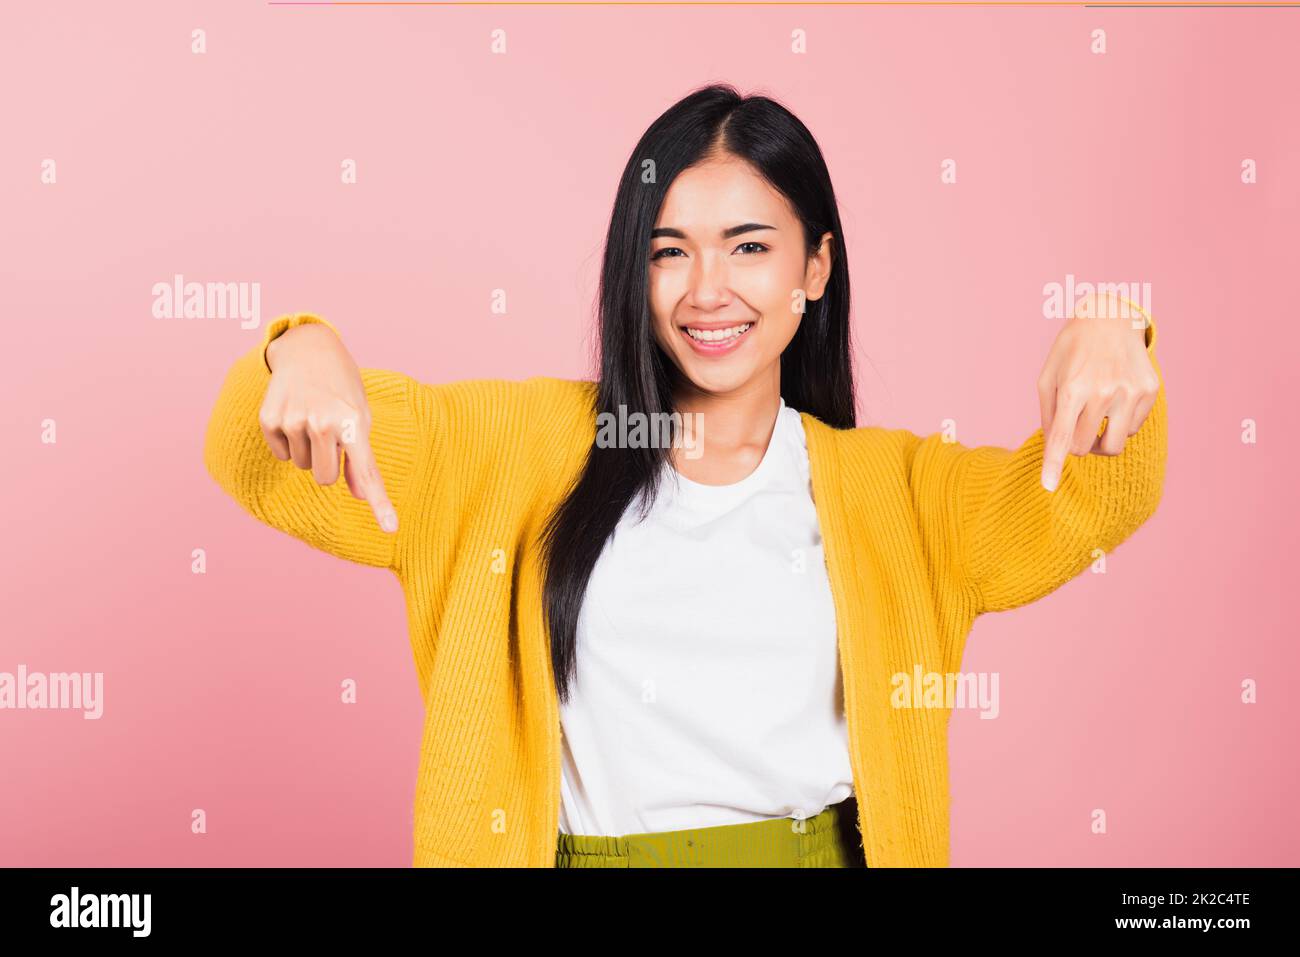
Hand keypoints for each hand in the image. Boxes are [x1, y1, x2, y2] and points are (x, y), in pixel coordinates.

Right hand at [260, 323, 398, 531]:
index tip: (392, 529)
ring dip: (309, 449)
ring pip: (303, 466)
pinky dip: (288, 441)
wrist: (308, 350)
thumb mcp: (360, 419)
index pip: (369, 472)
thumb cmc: (342, 390)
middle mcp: (323, 423)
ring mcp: (293, 421)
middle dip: (329, 464)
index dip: (380, 504)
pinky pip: (281, 454)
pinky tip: (294, 414)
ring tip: (312, 416)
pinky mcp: (269, 420)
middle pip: (325, 478)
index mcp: (353, 424)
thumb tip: (361, 497)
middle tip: (330, 433)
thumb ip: (361, 461)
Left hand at [1037, 292, 1159, 491]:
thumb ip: (1047, 416)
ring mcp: (1130, 392)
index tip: (1048, 487)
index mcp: (1072, 388)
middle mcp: (1104, 391)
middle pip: (1084, 448)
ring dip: (1100, 441)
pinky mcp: (1149, 391)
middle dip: (1075, 444)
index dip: (1053, 464)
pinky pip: (1132, 429)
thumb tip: (1054, 451)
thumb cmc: (1071, 352)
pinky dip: (1120, 423)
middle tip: (1074, 425)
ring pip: (1113, 446)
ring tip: (1094, 420)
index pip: (1060, 436)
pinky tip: (1115, 398)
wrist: (1110, 317)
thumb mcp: (1048, 377)